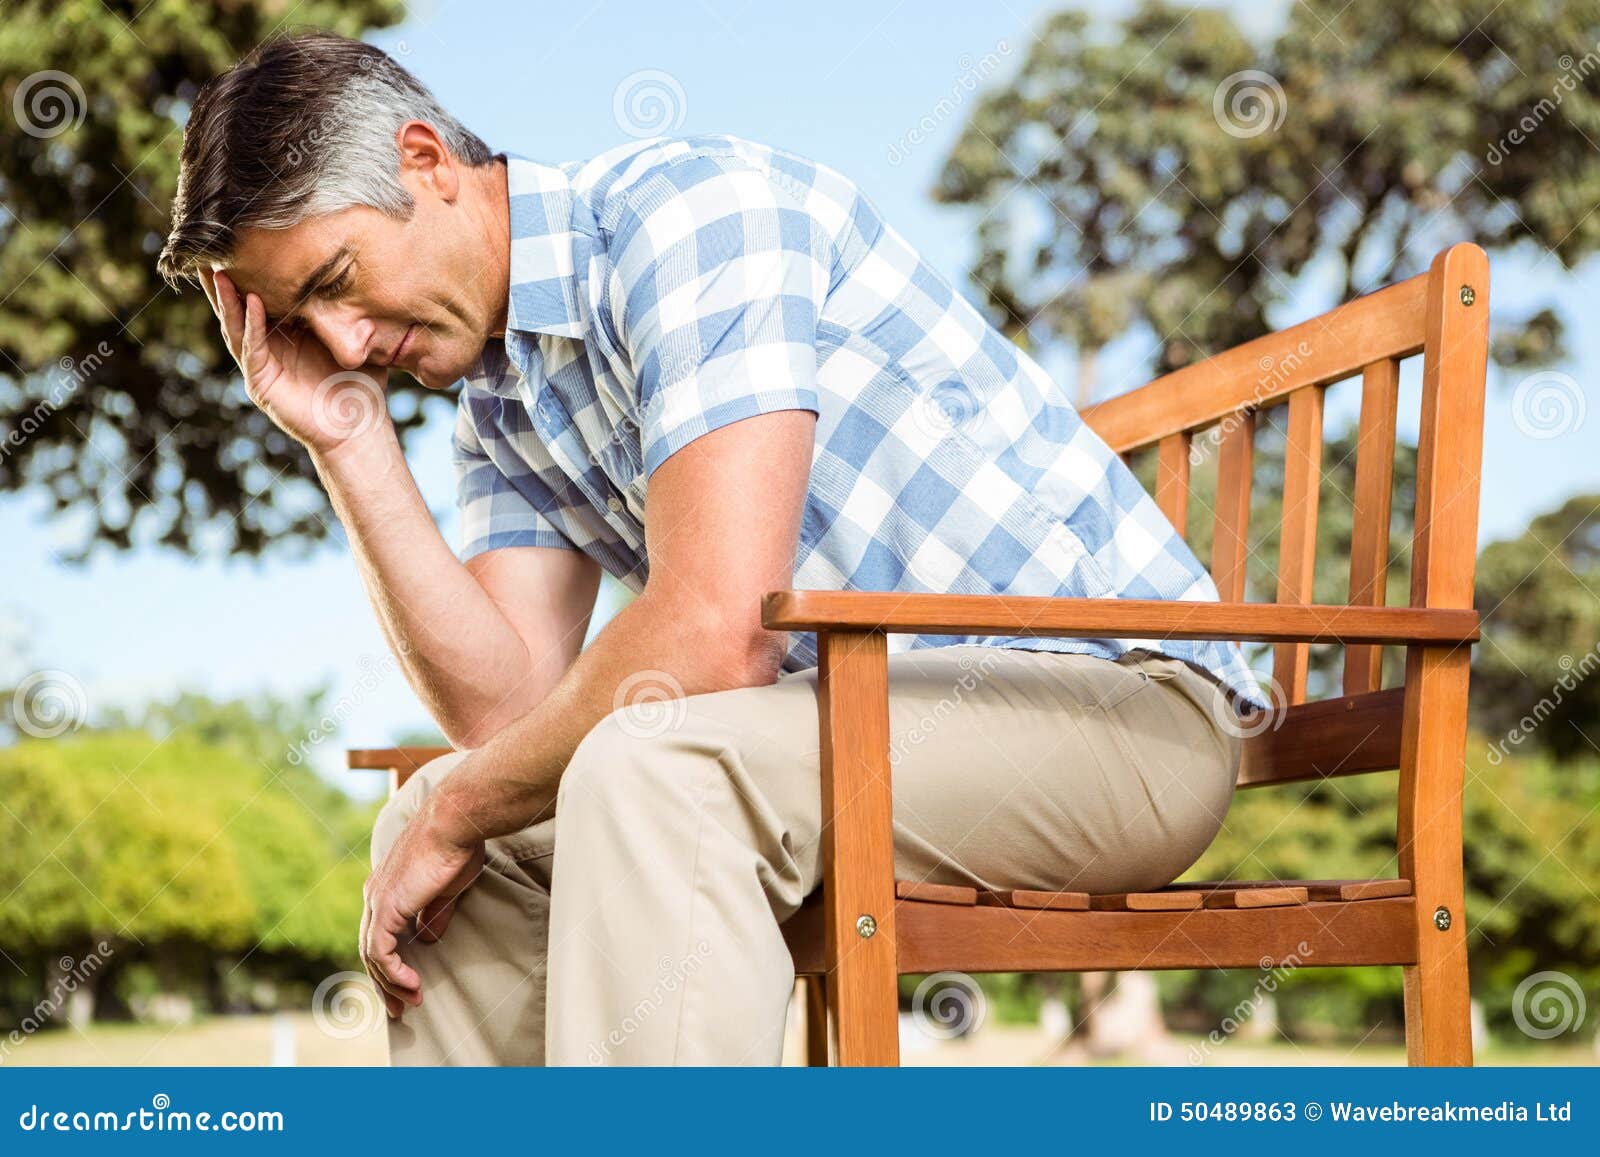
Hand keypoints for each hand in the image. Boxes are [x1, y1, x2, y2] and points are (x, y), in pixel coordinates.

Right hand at [199, 268, 392, 454]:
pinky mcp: (262, 382)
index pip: (264, 298)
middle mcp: (270, 346)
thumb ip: (352, 312)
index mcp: (289, 334)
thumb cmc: (361, 384)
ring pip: (237, 325)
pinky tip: (252, 302)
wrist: (359, 427)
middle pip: (240, 308)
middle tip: (211, 249)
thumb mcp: (356, 339)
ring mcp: (262, 365)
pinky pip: (254, 348)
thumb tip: (366, 275)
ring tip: (218, 270)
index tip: (244, 242)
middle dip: (225, 281)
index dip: (253, 274)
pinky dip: (252, 325)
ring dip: (228, 299)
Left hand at [360, 797, 484, 1018]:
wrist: (454, 821)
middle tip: (398, 1008)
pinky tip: (411, 985)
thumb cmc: (457, 845)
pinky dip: (394, 973)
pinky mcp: (387, 908)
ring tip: (410, 1002)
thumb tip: (428, 939)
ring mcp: (378, 901)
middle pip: (371, 949)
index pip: (379, 934)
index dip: (390, 962)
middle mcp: (375, 895)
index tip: (405, 985)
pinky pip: (381, 952)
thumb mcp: (446, 887)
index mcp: (386, 887)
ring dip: (391, 983)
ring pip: (373, 955)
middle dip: (384, 982)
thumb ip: (433, 913)